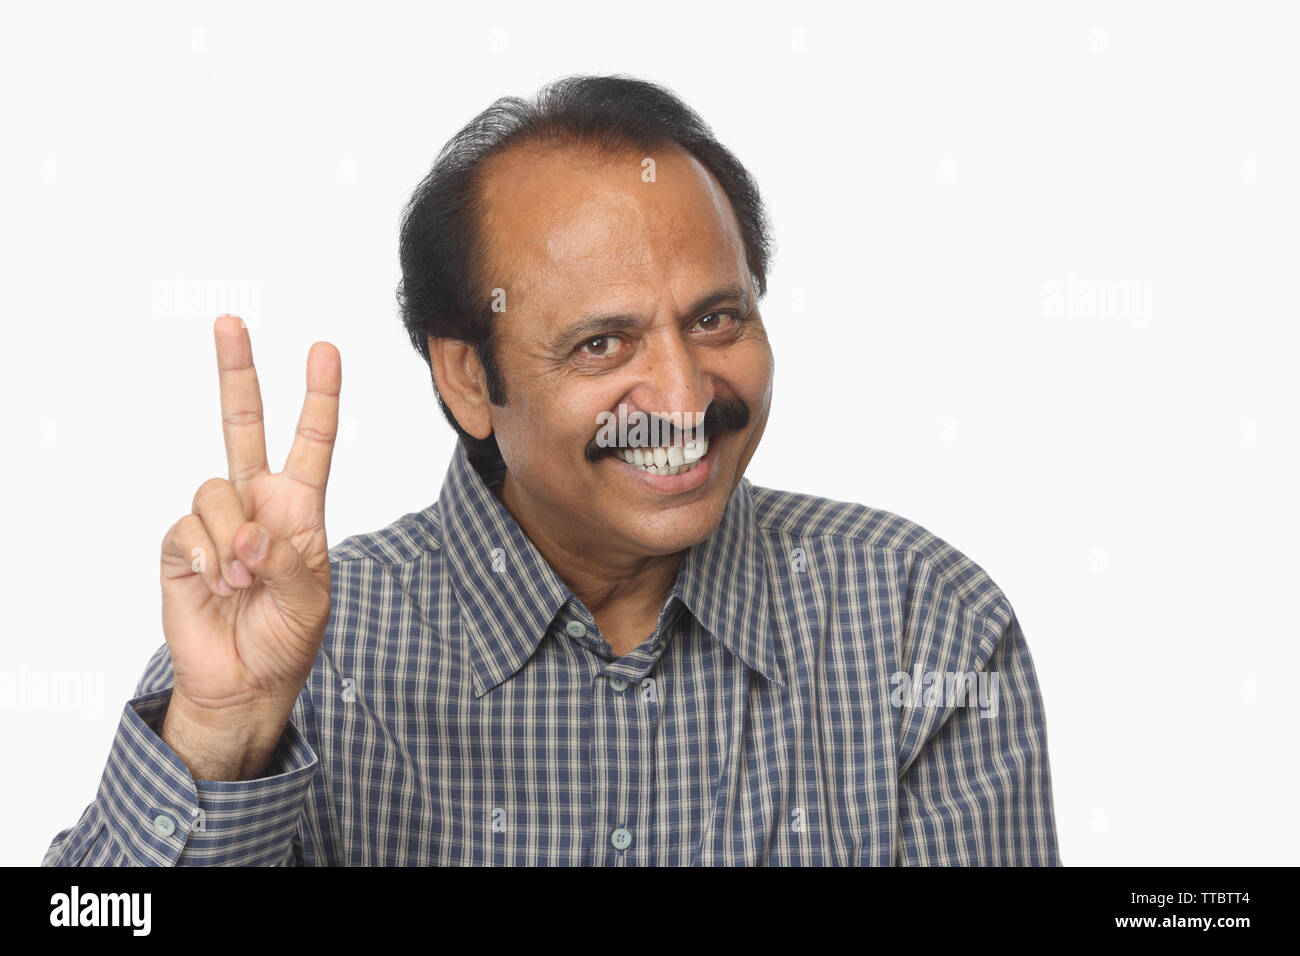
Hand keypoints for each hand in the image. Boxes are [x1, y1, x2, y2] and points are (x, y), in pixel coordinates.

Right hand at [157, 315, 340, 777]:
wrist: (245, 681)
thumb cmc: (288, 637)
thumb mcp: (308, 600)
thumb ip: (285, 561)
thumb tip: (246, 535)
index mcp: (300, 507)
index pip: (312, 441)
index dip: (319, 397)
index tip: (325, 350)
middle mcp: (257, 502)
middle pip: (243, 425)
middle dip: (237, 372)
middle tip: (230, 321)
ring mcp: (216, 520)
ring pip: (214, 488)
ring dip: (232, 537)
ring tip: (244, 580)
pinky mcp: (182, 544)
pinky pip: (188, 527)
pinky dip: (206, 556)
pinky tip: (217, 584)